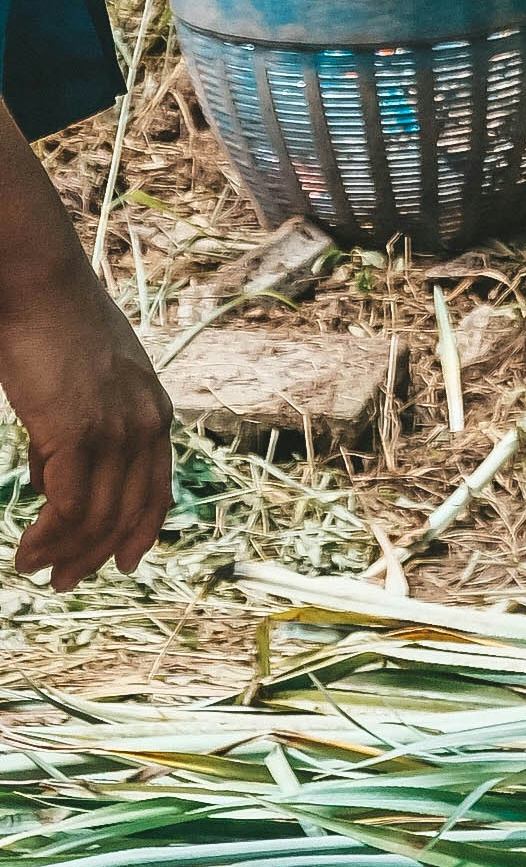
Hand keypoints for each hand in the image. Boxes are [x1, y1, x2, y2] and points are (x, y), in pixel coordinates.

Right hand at [3, 257, 173, 588]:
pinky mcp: (78, 432)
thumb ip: (83, 429)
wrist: (40, 285)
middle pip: (128, 512)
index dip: (142, 531)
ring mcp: (115, 429)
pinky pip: (68, 507)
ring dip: (64, 553)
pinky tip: (26, 551)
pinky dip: (47, 538)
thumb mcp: (86, 383)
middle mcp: (145, 423)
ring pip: (97, 517)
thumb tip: (52, 481)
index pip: (158, 488)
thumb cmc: (53, 327)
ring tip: (36, 570)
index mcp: (155, 410)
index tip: (126, 564)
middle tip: (64, 581)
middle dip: (96, 555)